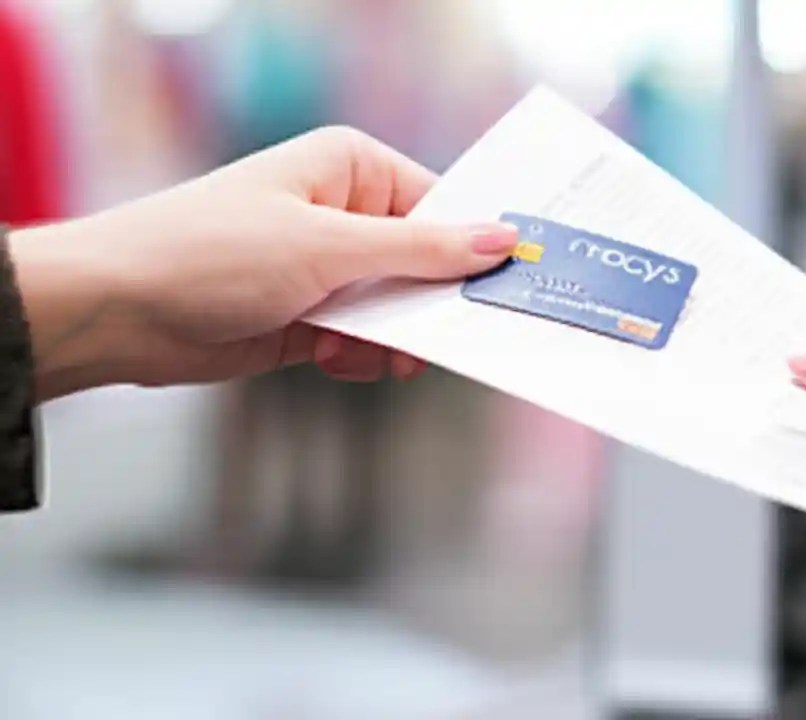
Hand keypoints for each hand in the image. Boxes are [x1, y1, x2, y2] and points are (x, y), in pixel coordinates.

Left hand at [8, 127, 517, 399]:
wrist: (117, 312)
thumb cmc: (210, 253)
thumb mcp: (328, 246)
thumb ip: (421, 249)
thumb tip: (500, 238)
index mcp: (351, 169)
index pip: (442, 207)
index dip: (473, 250)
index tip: (504, 290)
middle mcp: (343, 214)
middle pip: (425, 264)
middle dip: (427, 306)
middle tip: (439, 340)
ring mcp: (326, 268)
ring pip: (398, 310)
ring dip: (389, 340)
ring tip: (359, 351)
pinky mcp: (310, 317)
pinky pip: (366, 341)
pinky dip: (360, 357)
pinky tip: (330, 359)